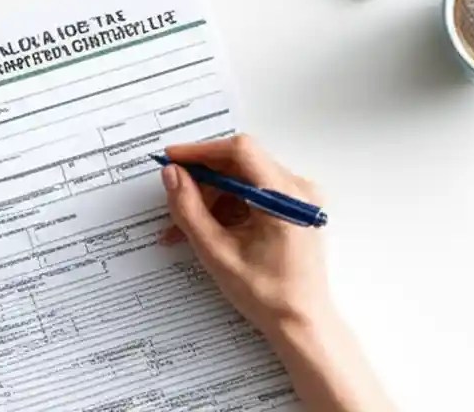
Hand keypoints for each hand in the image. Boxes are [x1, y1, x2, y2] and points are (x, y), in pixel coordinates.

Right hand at [160, 135, 394, 411]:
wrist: (301, 323)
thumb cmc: (267, 294)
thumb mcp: (217, 252)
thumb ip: (189, 209)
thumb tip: (172, 175)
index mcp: (286, 197)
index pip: (240, 150)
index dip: (201, 151)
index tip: (172, 159)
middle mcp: (298, 189)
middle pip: (239, 164)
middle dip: (202, 181)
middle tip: (173, 197)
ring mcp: (297, 198)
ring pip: (242, 180)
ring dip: (211, 198)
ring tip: (183, 227)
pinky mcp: (292, 208)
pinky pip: (252, 195)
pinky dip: (226, 208)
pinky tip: (205, 229)